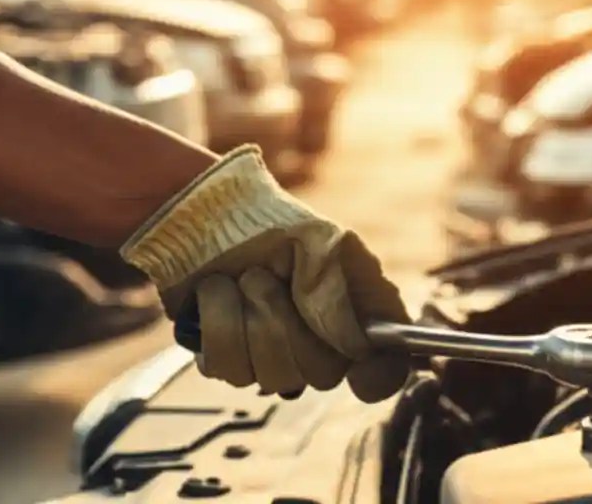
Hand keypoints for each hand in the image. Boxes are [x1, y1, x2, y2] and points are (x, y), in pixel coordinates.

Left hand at [120, 146, 409, 401]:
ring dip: (248, 316)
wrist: (205, 215)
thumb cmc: (270, 221)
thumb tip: (357, 346)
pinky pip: (227, 369)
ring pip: (272, 375)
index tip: (360, 367)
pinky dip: (218, 322)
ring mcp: (273, 357)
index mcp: (356, 313)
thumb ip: (340, 294)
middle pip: (322, 376)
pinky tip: (216, 296)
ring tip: (242, 280)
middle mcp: (320, 343)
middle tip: (269, 279)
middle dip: (286, 322)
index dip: (378, 374)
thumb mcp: (321, 243)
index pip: (385, 368)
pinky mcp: (228, 359)